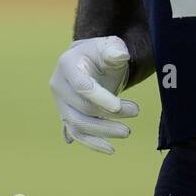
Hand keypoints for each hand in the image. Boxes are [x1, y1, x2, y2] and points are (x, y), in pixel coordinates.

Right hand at [49, 36, 139, 153]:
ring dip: (102, 132)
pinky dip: (92, 143)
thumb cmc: (102, 53)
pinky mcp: (66, 116)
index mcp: (67, 64)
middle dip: (109, 114)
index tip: (119, 107)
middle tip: (136, 111)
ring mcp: (60, 103)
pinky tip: (110, 149)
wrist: (91, 62)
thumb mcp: (110, 46)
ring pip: (77, 124)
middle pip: (81, 108)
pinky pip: (77, 133)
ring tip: (127, 132)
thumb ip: (115, 50)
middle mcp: (58, 85)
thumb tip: (121, 55)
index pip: (82, 86)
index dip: (100, 98)